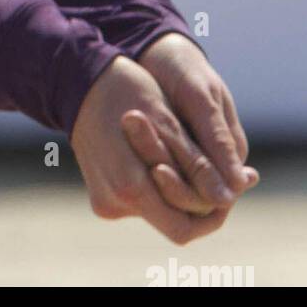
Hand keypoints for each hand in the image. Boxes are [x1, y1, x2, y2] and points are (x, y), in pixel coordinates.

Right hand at [70, 54, 236, 243]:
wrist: (77, 78)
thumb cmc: (125, 91)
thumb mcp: (167, 122)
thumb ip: (197, 166)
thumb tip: (230, 197)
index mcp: (129, 188)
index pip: (184, 228)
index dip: (212, 211)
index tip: (228, 185)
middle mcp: (114, 202)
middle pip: (172, 220)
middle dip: (197, 196)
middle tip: (215, 166)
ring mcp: (105, 199)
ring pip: (157, 208)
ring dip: (178, 185)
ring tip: (187, 151)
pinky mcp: (101, 192)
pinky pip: (140, 199)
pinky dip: (157, 181)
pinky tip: (163, 153)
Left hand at [128, 32, 258, 212]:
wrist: (156, 47)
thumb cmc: (182, 68)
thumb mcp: (198, 99)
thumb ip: (217, 139)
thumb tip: (239, 186)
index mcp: (231, 148)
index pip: (221, 191)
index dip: (192, 191)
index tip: (159, 172)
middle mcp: (215, 157)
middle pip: (198, 194)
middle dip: (171, 184)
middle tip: (147, 167)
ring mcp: (191, 154)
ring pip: (177, 185)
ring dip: (155, 177)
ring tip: (134, 159)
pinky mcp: (167, 149)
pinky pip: (159, 169)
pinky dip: (144, 165)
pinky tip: (126, 160)